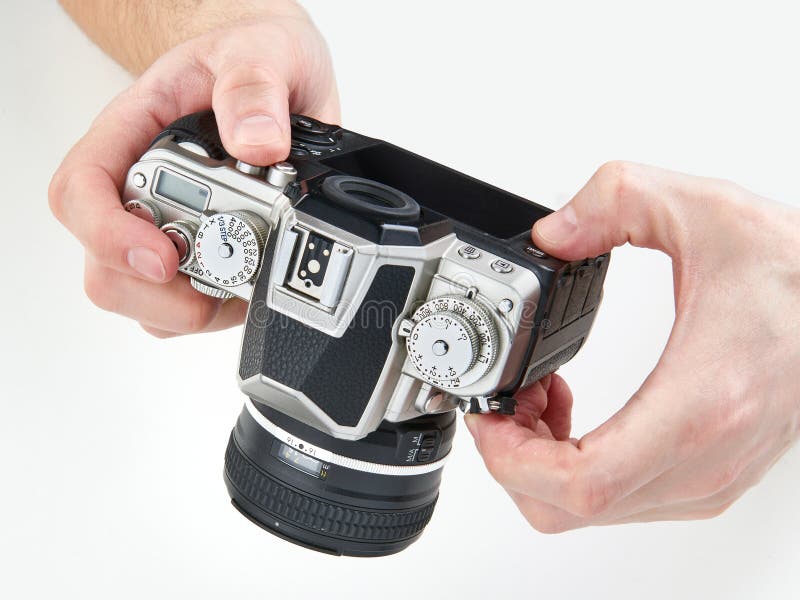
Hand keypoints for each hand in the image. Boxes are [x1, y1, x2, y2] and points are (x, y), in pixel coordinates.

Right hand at [49, 8, 338, 336]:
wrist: (279, 70)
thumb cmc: (252, 54)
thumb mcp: (261, 51)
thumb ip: (252, 88)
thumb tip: (256, 144)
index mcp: (133, 133)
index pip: (81, 191)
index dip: (108, 236)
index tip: (161, 258)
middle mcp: (138, 187)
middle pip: (103, 264)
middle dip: (156, 293)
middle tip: (215, 290)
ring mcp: (165, 226)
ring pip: (139, 296)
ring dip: (186, 310)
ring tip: (237, 286)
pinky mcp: (200, 254)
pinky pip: (181, 308)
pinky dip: (213, 314)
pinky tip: (246, 291)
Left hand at [465, 161, 799, 531]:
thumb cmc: (797, 274)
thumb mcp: (701, 210)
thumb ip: (614, 200)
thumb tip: (551, 233)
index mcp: (697, 405)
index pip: (580, 483)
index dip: (509, 459)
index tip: (487, 414)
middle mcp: (703, 460)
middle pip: (567, 509)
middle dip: (512, 457)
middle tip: (504, 400)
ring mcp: (706, 478)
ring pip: (587, 511)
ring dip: (539, 460)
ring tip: (536, 395)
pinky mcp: (706, 476)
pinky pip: (617, 497)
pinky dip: (572, 464)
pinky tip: (569, 411)